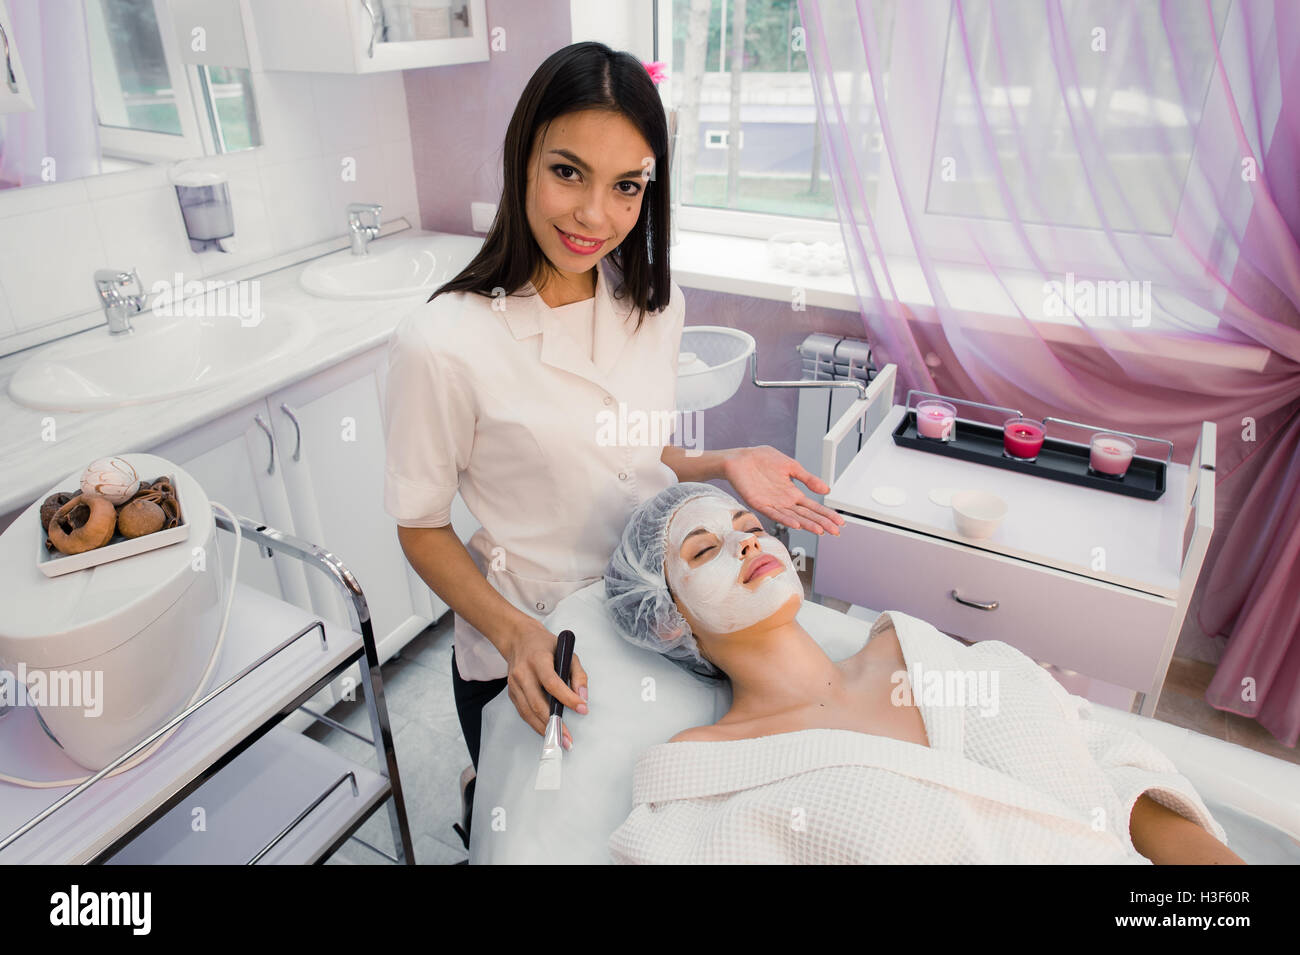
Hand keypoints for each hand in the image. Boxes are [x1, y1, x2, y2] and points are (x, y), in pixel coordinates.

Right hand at [501, 619, 588, 748]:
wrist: (518, 639)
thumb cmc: (545, 646)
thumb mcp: (567, 652)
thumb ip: (578, 674)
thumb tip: (583, 697)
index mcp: (538, 659)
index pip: (552, 683)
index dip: (567, 698)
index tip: (582, 709)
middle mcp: (523, 673)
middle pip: (537, 703)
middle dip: (555, 723)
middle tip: (569, 738)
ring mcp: (514, 684)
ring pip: (528, 712)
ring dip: (545, 729)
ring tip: (560, 741)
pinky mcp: (511, 693)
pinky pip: (524, 713)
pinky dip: (536, 724)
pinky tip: (548, 731)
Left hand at [724, 445, 845, 535]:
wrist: (741, 458)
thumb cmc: (763, 460)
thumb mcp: (791, 466)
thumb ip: (808, 479)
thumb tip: (826, 490)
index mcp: (792, 493)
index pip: (813, 507)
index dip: (826, 514)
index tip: (839, 522)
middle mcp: (784, 501)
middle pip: (806, 515)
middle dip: (822, 522)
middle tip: (836, 531)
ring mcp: (772, 503)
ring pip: (793, 517)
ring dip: (807, 524)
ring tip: (820, 530)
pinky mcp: (759, 503)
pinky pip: (774, 513)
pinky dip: (785, 519)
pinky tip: (796, 524)